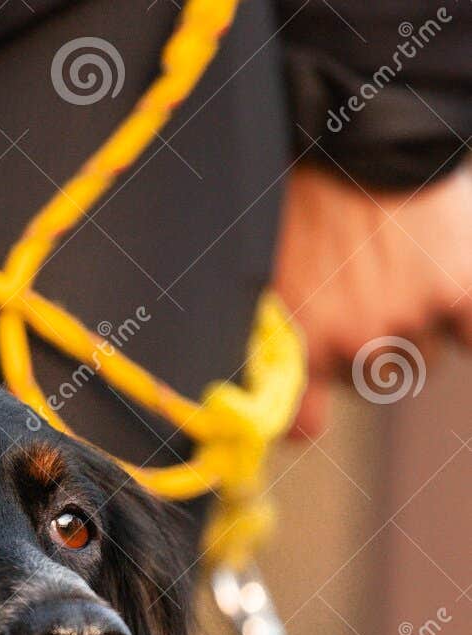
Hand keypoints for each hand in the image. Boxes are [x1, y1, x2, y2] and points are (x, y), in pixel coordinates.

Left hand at [272, 163, 471, 436]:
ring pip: (425, 360)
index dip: (311, 414)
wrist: (363, 125)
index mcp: (301, 341)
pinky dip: (466, 327)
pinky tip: (453, 294)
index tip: (311, 407)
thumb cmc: (307, 190)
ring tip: (407, 271)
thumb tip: (279, 406)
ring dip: (420, 330)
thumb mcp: (267, 269)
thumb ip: (272, 334)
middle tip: (371, 292)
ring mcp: (408, 319)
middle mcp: (354, 343)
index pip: (305, 424)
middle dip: (375, 349)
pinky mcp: (456, 291)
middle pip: (375, 382)